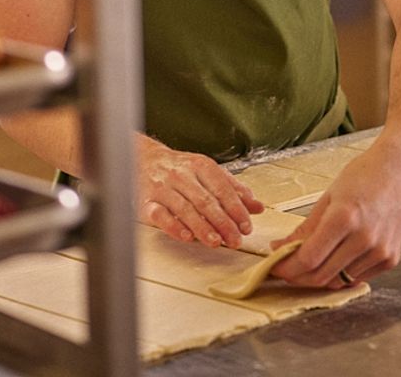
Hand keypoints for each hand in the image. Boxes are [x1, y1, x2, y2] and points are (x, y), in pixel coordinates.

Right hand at [138, 141, 264, 247]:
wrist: (142, 159)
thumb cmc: (180, 169)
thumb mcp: (209, 172)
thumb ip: (233, 190)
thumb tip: (257, 207)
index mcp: (201, 165)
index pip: (222, 189)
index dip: (236, 209)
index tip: (246, 226)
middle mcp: (182, 175)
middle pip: (205, 201)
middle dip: (223, 223)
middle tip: (235, 240)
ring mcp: (163, 188)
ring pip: (185, 209)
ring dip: (202, 227)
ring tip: (215, 242)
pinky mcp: (147, 202)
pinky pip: (160, 215)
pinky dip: (174, 226)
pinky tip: (186, 237)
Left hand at [269, 144, 400, 287]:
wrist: (399, 171)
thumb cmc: (363, 176)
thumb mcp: (328, 197)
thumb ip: (305, 227)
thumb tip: (281, 248)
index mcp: (344, 217)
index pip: (308, 258)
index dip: (287, 268)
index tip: (275, 267)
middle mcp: (364, 238)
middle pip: (322, 275)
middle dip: (298, 277)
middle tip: (286, 270)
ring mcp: (380, 251)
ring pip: (339, 281)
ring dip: (320, 276)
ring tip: (310, 262)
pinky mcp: (391, 259)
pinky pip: (358, 277)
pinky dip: (342, 274)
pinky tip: (335, 260)